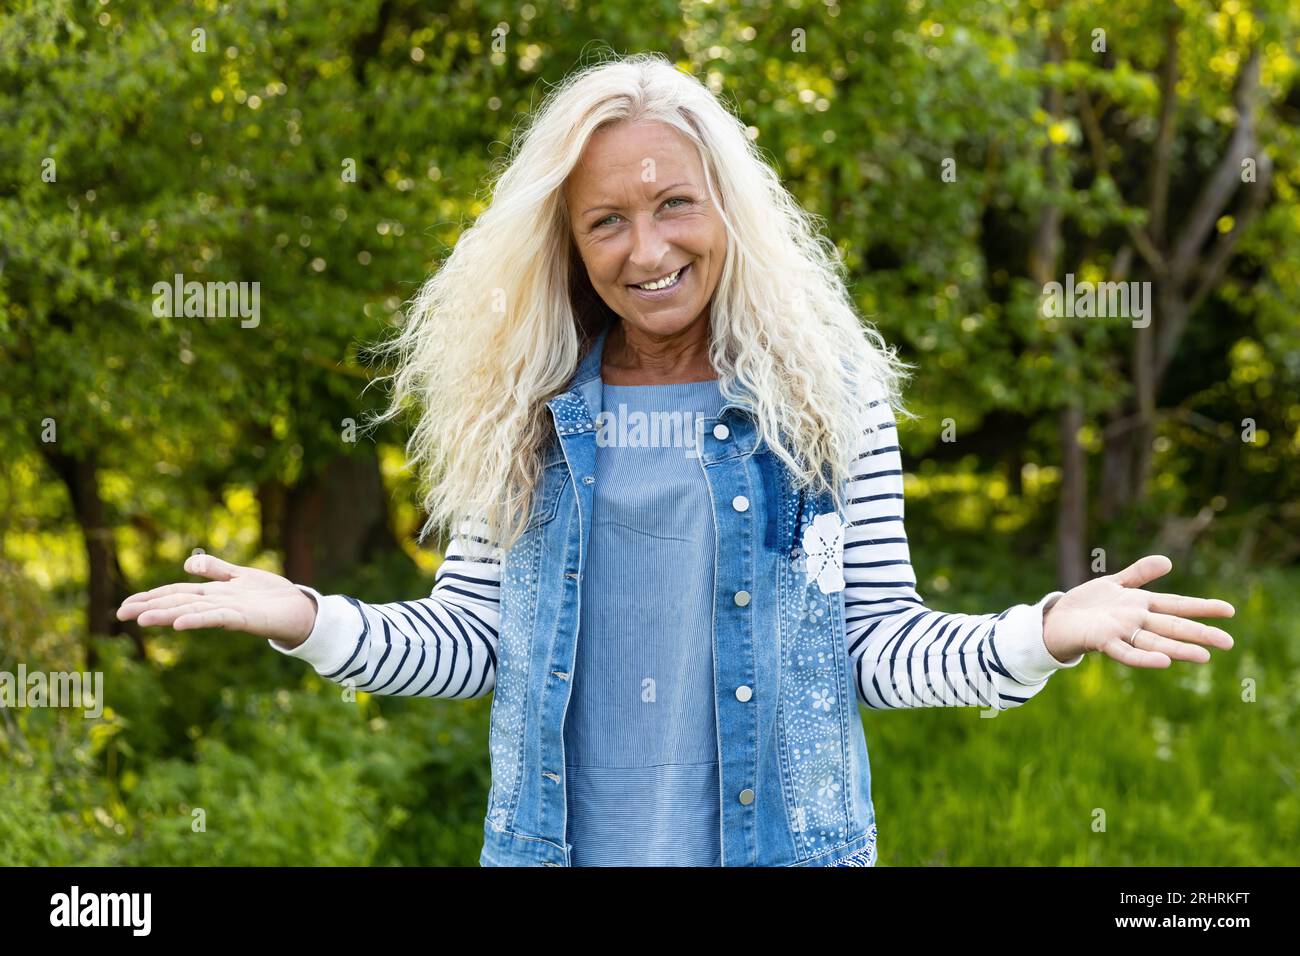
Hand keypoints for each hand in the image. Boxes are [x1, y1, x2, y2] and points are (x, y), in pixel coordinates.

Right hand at [116, 554, 317, 647]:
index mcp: (212, 594)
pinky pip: (218, 618)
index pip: (175, 593)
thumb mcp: (241, 575)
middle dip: (149, 608)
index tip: (124, 605)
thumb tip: (187, 565)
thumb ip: (215, 570)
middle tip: (119, 615)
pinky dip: (199, 620)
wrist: (301, 609)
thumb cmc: (271, 595)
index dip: (150, 597)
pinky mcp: (244, 618)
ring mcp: (228, 612)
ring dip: (166, 615)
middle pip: (177, 603)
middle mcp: (216, 604)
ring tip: (141, 619)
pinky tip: (180, 623)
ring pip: (192, 612)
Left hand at [1042, 554, 1234, 667]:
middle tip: (1229, 642)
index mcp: (1141, 605)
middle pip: (1172, 626)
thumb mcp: (1114, 583)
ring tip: (1204, 656)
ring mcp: (1121, 632)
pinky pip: (1126, 652)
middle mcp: (1136, 621)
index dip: (1202, 608)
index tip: (1230, 610)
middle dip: (1200, 633)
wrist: (1055, 619)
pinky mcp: (1103, 641)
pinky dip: (1144, 658)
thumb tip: (1168, 562)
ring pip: (1155, 642)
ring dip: (1178, 649)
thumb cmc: (1087, 604)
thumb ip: (1139, 574)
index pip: (1178, 605)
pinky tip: (1164, 662)